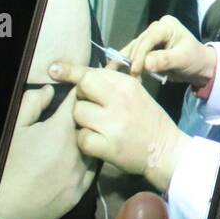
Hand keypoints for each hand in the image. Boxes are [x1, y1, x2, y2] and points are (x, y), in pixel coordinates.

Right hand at [0, 86, 95, 218]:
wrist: (7, 207)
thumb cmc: (10, 164)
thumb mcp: (16, 128)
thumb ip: (33, 104)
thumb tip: (49, 90)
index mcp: (61, 130)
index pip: (78, 102)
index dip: (79, 93)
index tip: (79, 89)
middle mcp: (78, 149)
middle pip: (92, 124)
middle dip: (88, 116)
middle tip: (84, 113)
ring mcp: (83, 170)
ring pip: (97, 146)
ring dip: (92, 139)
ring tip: (84, 137)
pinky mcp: (83, 189)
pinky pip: (93, 169)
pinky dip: (90, 161)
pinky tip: (82, 159)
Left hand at [49, 61, 187, 192]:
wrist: (165, 149)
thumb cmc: (148, 119)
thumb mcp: (136, 93)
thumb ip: (112, 82)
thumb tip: (81, 71)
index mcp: (127, 85)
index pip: (91, 74)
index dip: (71, 72)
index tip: (54, 69)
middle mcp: (120, 101)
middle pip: (81, 90)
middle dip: (80, 98)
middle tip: (91, 108)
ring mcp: (113, 124)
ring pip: (78, 114)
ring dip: (82, 121)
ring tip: (96, 126)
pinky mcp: (108, 146)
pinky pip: (81, 138)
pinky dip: (85, 140)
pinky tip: (97, 141)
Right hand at [120, 14, 217, 87]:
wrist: (199, 67)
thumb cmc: (194, 59)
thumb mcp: (182, 59)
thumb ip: (165, 60)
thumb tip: (146, 64)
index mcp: (166, 25)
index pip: (148, 39)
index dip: (140, 54)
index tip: (135, 70)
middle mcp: (156, 28)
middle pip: (139, 44)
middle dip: (134, 61)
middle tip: (131, 78)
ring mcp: (150, 37)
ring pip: (133, 49)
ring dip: (128, 63)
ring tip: (124, 78)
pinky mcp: (146, 48)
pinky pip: (134, 55)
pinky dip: (130, 64)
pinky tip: (123, 74)